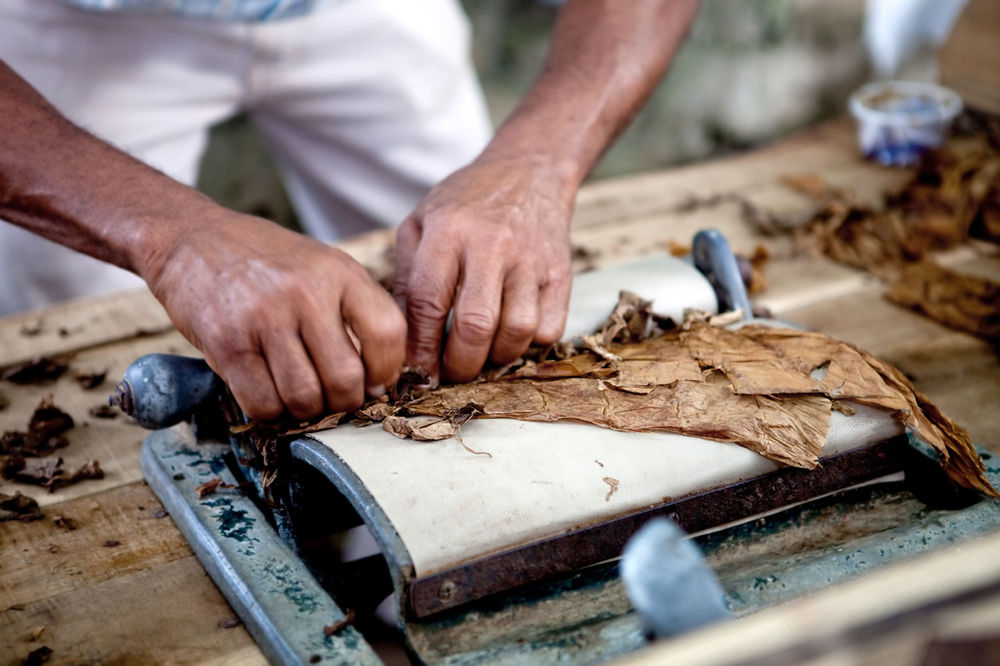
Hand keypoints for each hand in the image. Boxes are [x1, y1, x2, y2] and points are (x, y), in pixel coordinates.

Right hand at [142, 211, 404, 420]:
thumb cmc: (266, 261)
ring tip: (299, 396)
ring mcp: (264, 317)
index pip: (388, 333)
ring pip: (305, 398)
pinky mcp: (227, 343)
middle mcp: (305, 293)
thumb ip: (354, 310)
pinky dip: (270, 411)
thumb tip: (380, 378)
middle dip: (343, 402)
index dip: (387, 370)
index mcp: (340, 272)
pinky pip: (262, 403)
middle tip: (332, 398)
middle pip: (346, 378)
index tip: (374, 381)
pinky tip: (269, 393)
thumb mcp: (322, 265)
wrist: (192, 239)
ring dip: (305, 411)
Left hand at [394, 156, 573, 382]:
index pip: (428, 302)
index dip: (421, 347)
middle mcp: (491, 245)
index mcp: (448, 231)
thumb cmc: (466, 204)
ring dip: (496, 358)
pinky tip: (512, 334)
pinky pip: (550, 330)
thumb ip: (407, 276)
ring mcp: (531, 260)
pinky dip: (529, 344)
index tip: (418, 372)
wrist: (529, 171)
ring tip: (482, 355)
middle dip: (459, 364)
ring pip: (517, 332)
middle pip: (475, 326)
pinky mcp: (560, 273)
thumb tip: (402, 338)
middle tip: (451, 371)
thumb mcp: (421, 222)